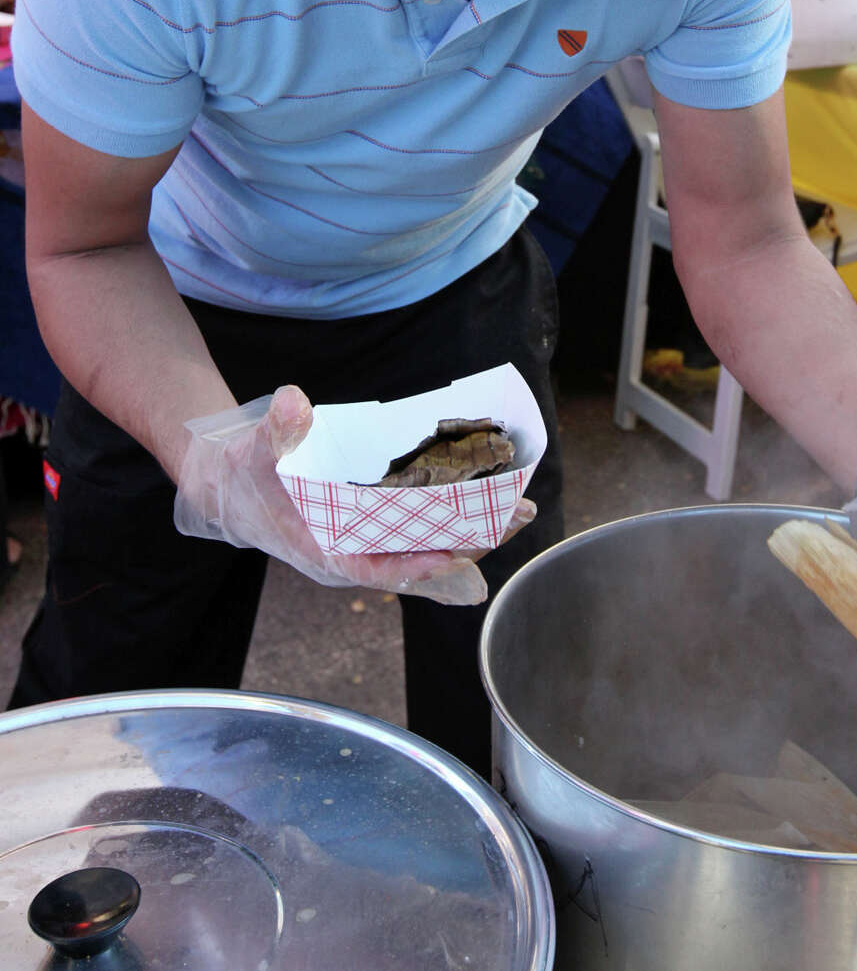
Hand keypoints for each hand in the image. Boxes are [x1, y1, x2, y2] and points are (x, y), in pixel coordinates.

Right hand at [173, 385, 534, 600]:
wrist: (226, 485)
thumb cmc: (240, 476)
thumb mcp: (252, 453)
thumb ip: (276, 431)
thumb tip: (293, 404)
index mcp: (323, 549)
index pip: (379, 566)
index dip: (420, 563)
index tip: (459, 555)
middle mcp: (351, 552)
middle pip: (418, 555)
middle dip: (469, 538)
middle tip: (517, 515)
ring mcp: (364, 541)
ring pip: (425, 545)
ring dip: (470, 529)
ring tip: (517, 509)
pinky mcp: (372, 525)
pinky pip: (419, 530)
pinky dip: (450, 519)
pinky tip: (484, 503)